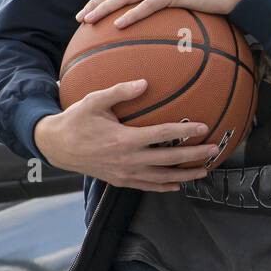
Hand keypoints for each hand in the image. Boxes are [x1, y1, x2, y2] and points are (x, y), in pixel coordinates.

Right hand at [32, 78, 224, 190]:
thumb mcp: (94, 101)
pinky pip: (146, 187)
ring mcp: (124, 173)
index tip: (204, 127)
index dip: (185, 131)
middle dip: (194, 156)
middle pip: (169, 160)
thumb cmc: (76, 121)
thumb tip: (145, 83)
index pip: (163, 135)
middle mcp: (128, 160)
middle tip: (215, 150)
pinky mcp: (119, 181)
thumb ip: (120, 91)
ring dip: (185, 176)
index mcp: (124, 139)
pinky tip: (177, 186)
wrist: (55, 146)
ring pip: (161, 178)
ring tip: (204, 171)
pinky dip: (163, 187)